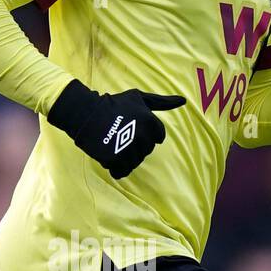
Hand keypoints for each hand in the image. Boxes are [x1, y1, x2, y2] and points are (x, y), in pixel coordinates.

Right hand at [47, 79, 184, 178]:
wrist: (86, 113)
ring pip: (135, 162)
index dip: (146, 133)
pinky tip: (109, 156)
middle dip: (135, 145)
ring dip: (125, 156)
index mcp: (150, 122)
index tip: (133, 126)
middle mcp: (142, 136)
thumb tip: (184, 101)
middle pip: (146, 151)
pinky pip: (122, 172)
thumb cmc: (115, 104)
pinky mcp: (115, 159)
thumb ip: (162, 102)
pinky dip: (116, 167)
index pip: (158, 138)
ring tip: (114, 143)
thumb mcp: (140, 98)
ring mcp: (128, 149)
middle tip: (121, 134)